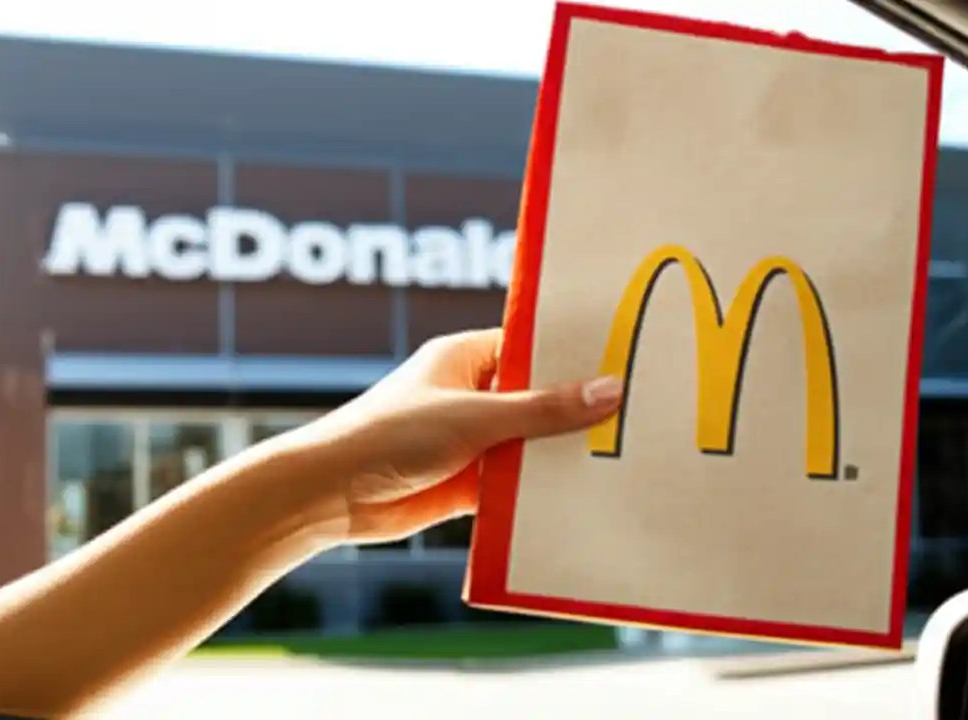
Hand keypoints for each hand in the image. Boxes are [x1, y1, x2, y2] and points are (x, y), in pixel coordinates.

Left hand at [287, 328, 622, 544]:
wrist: (328, 495)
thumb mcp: (475, 416)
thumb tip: (609, 391)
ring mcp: (470, 442)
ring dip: (560, 457)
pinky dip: (541, 492)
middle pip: (537, 400)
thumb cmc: (388, 434)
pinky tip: (585, 498)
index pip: (532, 349)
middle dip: (576, 412)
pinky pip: (515, 486)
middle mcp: (471, 396)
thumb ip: (543, 409)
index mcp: (466, 358)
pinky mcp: (466, 485)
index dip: (575, 357)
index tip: (625, 362)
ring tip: (623, 458)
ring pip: (529, 446)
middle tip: (639, 414)